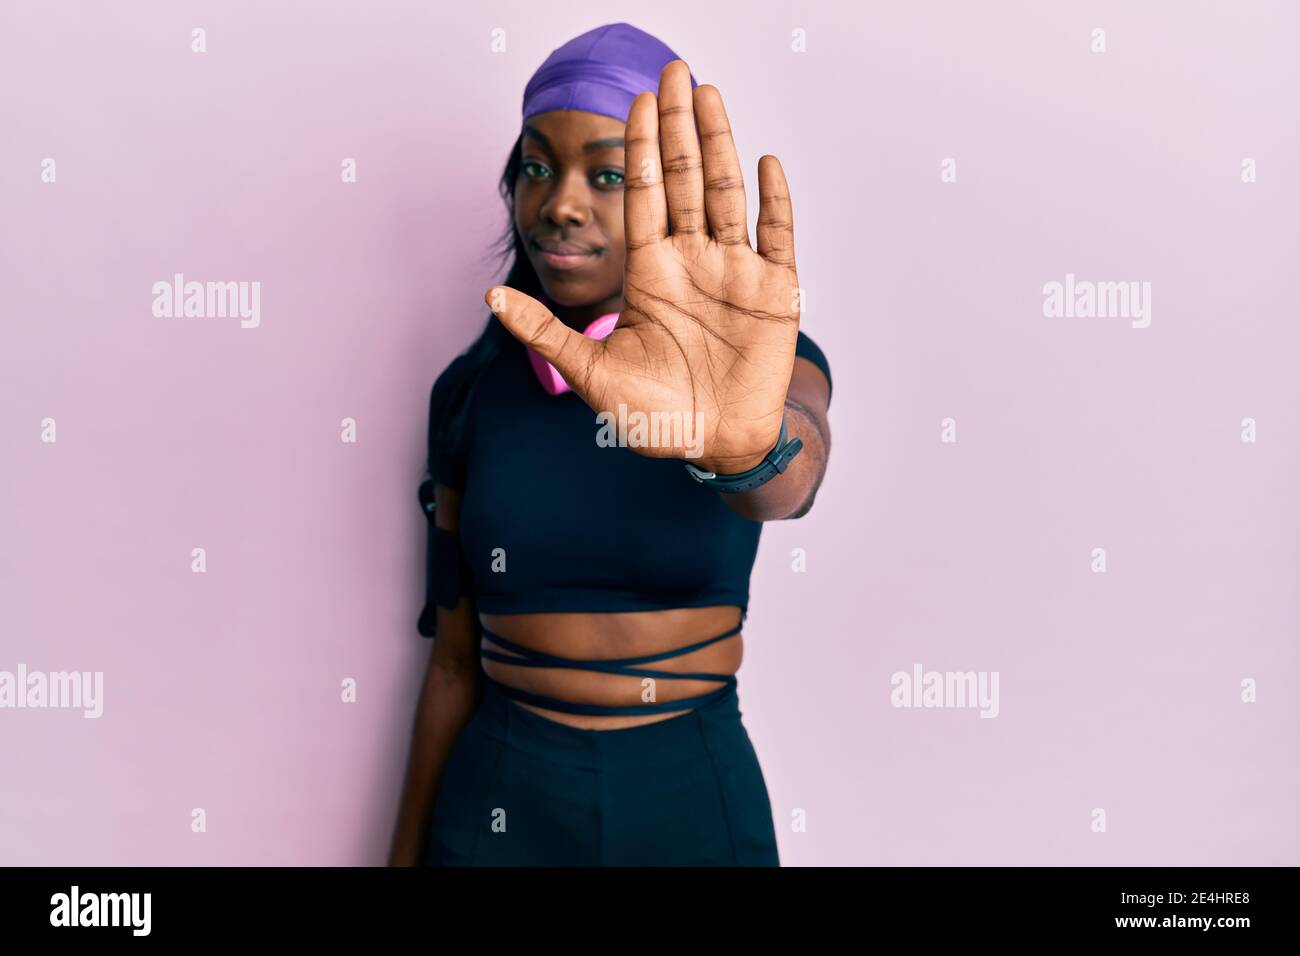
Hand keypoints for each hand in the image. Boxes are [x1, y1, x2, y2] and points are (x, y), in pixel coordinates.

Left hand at [485, 59, 802, 474]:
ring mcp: (734, 273)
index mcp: (651, 275)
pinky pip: (776, 237)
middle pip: (686, 180)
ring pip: (726, 194)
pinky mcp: (773, 293)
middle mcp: (692, 263)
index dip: (643, 149)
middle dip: (678, 126)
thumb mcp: (590, 374)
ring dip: (720, 144)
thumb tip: (488, 300)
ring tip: (710, 95)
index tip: (637, 100)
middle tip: (675, 70)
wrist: (715, 446)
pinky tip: (766, 163)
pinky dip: (773, 201)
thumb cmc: (655, 416)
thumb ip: (545, 334)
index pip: (646, 197)